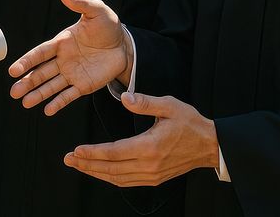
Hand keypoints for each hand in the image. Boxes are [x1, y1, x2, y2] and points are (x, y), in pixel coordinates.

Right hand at [8, 0, 130, 114]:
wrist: (124, 45)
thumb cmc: (108, 26)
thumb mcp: (97, 11)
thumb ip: (81, 3)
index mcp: (61, 43)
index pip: (40, 53)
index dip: (26, 61)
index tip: (13, 70)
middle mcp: (63, 60)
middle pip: (41, 73)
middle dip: (27, 82)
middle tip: (13, 92)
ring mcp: (72, 74)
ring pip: (51, 86)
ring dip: (38, 94)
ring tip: (25, 103)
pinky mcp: (84, 85)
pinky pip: (68, 96)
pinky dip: (58, 103)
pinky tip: (47, 110)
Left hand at [64, 92, 217, 185]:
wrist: (210, 145)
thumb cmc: (190, 123)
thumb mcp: (169, 105)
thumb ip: (145, 102)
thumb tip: (126, 97)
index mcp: (150, 147)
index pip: (114, 152)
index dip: (93, 153)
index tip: (76, 150)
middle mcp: (149, 165)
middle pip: (111, 169)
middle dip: (87, 164)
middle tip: (68, 159)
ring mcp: (152, 175)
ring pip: (117, 178)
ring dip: (96, 173)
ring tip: (78, 165)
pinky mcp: (155, 178)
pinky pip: (127, 181)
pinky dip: (110, 177)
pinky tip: (100, 171)